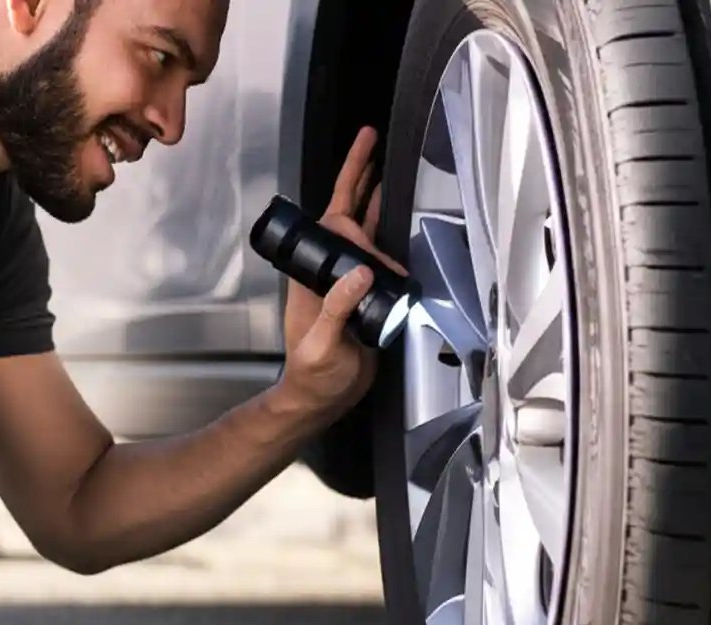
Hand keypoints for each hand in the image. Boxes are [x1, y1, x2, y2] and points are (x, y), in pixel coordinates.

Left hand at [279, 126, 406, 419]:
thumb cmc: (312, 376)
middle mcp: (328, 269)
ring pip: (361, 227)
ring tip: (384, 165)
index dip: (354, 225)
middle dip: (356, 174)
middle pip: (343, 211)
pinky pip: (378, 254)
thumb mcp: (320, 346)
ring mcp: (346, 278)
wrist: (322, 398)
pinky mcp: (364, 292)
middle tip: (369, 139)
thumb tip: (358, 274)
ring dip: (374, 196)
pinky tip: (398, 217)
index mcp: (312, 275)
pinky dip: (389, 232)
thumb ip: (337, 310)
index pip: (332, 228)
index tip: (374, 255)